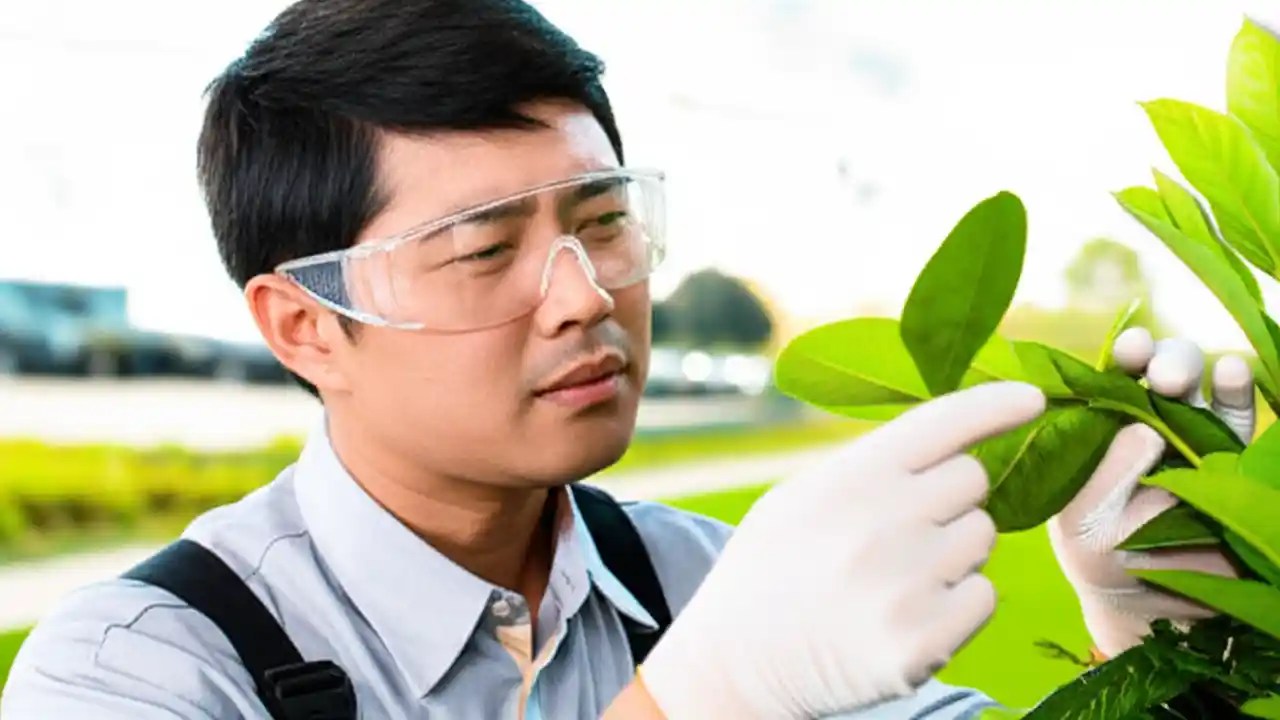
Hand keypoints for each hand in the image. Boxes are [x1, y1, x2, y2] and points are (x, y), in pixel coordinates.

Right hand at [638, 382, 1046, 718]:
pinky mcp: (924, 641)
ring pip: (982, 537)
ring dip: (954, 549)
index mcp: (851, 478)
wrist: (739, 659)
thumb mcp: (802, 495)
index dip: (997, 404)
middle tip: (902, 526)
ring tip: (895, 574)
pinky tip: (906, 610)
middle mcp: (884, 525)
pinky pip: (983, 596)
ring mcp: (907, 585)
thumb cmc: (773, 566)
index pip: (944, 422)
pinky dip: (957, 602)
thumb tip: (955, 439)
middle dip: (949, 496)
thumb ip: (870, 464)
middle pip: (973, 480)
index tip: (1035, 397)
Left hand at [1048, 328, 1254, 657]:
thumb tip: (1146, 430)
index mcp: (1098, 423)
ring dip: (1202, 370)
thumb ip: (1105, 477)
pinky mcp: (1232, 457)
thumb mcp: (1084, 524)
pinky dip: (1238, 392)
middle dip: (1165, 361)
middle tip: (1165, 376)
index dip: (1121, 358)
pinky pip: (1238, 420)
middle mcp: (1145, 417)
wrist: (1150, 598)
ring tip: (1203, 376)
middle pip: (1158, 370)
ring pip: (1200, 388)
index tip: (1131, 350)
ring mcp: (1191, 434)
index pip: (1109, 376)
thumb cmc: (1099, 554)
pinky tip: (1234, 373)